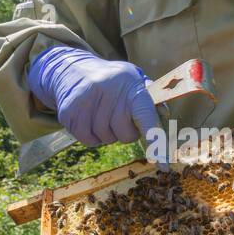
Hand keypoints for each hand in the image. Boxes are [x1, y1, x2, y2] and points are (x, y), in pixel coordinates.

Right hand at [28, 43, 159, 146]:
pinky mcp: (69, 111)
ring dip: (106, 133)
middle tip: (118, 115)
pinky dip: (91, 136)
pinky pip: (88, 140)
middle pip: (125, 135)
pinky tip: (88, 118)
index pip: (146, 116)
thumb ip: (151, 101)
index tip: (164, 165)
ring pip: (106, 139)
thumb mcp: (135, 82)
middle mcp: (109, 90)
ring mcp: (87, 100)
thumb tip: (164, 116)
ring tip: (101, 113)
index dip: (155, 141)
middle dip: (125, 132)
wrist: (74, 69)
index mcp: (131, 86)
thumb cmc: (114, 82)